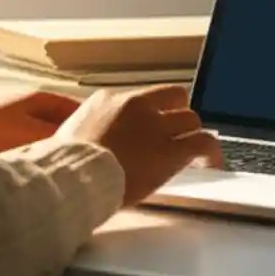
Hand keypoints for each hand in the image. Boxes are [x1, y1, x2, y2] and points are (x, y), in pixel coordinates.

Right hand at [54, 84, 222, 205]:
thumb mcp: (69, 136)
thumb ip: (89, 131)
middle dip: (178, 117)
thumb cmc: (63, 166)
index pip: (142, 98)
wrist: (70, 177)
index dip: (154, 113)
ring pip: (190, 119)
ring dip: (193, 135)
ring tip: (196, 153)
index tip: (154, 127)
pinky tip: (211, 163)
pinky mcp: (170, 149)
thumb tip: (90, 142)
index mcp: (108, 100)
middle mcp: (135, 105)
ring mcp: (155, 125)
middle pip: (174, 98)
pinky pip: (203, 142)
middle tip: (178, 136)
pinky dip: (211, 152)